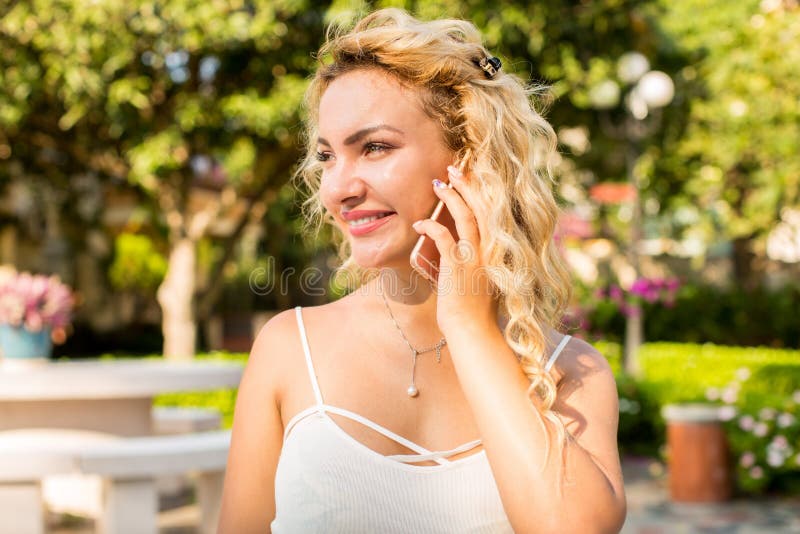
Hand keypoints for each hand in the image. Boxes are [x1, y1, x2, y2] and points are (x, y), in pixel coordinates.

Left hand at [412, 164, 496, 335]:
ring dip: (450, 197)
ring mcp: (474, 257)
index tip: (468, 177)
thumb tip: (457, 246)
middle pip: (480, 207)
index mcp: (495, 251)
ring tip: (438, 183)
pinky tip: (419, 223)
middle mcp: (489, 250)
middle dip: (466, 184)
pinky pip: (443, 236)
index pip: (490, 213)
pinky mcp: (457, 266)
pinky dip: (430, 226)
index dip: (479, 192)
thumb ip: (473, 259)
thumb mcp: (478, 278)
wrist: (473, 330)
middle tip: (453, 168)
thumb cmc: (473, 308)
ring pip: (464, 216)